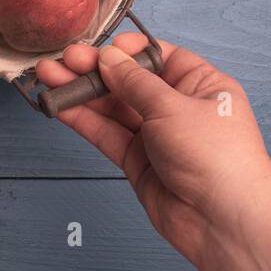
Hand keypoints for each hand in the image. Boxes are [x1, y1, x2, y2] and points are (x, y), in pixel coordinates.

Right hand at [39, 33, 270, 270]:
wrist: (221, 221)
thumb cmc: (218, 160)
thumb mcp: (173, 107)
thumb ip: (134, 81)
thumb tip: (108, 57)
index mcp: (200, 85)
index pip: (157, 56)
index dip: (126, 50)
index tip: (100, 49)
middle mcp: (177, 107)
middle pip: (127, 80)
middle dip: (93, 70)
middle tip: (64, 61)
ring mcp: (155, 134)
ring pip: (110, 106)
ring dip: (79, 91)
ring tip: (48, 77)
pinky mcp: (137, 159)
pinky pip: (105, 132)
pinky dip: (81, 118)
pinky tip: (59, 104)